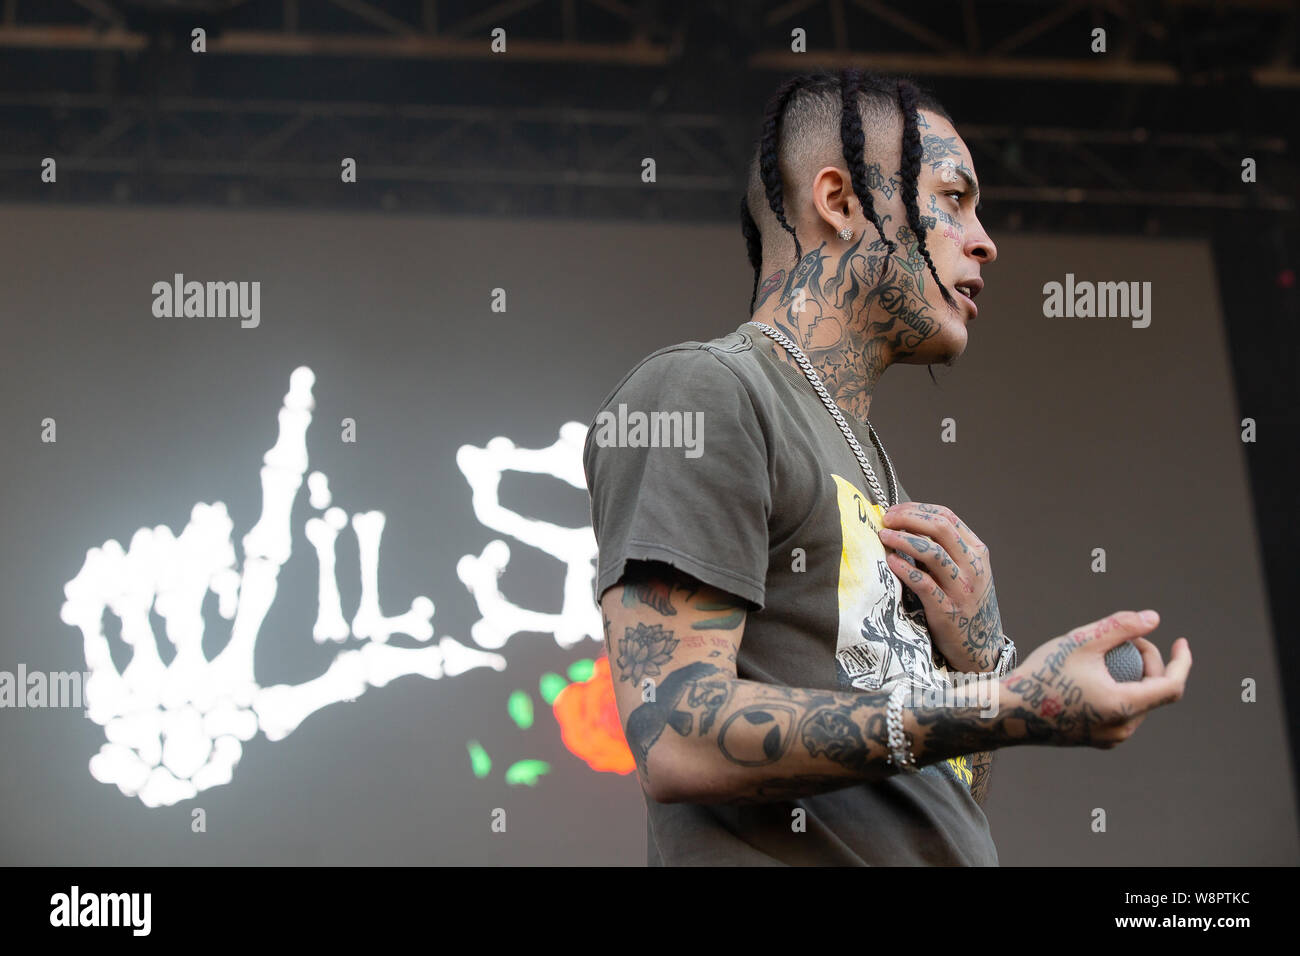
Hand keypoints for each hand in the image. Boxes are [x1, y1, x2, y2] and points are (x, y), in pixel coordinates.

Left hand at [879, 502, 1001, 671]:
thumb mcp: (965, 572)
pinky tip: (890, 562)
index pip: (947, 517)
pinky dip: (905, 569)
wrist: (981, 648)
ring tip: (884, 535)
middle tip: (886, 519)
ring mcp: (962, 589)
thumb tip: (906, 527)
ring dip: (904, 540)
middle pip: (940, 528)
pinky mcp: (947, 610)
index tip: (895, 510)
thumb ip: (944, 550)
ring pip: (933, 552)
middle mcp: (973, 567)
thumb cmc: (965, 604)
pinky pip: (924, 583)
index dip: (917, 509)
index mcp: (977, 552)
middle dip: (908, 518)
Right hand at [1000, 610, 1191, 747]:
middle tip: (1125, 639)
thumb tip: (1154, 618)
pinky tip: (1096, 676)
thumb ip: (1120, 627)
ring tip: (1108, 656)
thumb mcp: (1081, 642)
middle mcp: (1121, 729)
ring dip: (1134, 676)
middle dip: (1148, 661)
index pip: (1172, 686)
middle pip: (1154, 691)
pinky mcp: (1095, 740)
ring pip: (1138, 703)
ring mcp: (1109, 738)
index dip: (1181, 661)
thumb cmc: (1042, 674)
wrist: (1007, 712)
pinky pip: (1121, 714)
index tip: (1180, 641)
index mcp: (1123, 707)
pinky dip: (1119, 691)